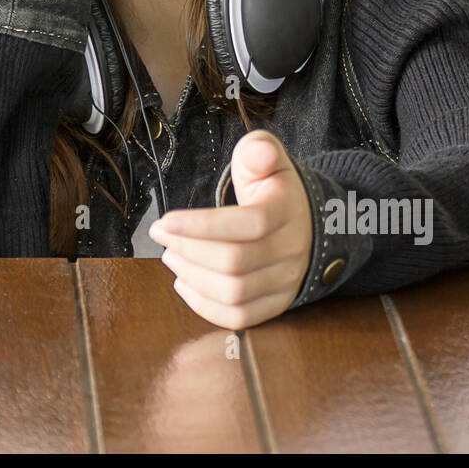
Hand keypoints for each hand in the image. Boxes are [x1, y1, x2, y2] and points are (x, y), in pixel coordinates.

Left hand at [148, 129, 312, 328]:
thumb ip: (259, 150)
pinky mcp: (277, 304)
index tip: (164, 221)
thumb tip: (260, 151)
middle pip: (235, 262)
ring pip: (235, 293)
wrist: (307, 224)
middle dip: (188, 249)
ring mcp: (287, 281)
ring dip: (193, 277)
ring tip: (171, 256)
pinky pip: (240, 317)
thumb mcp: (268, 159)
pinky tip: (184, 284)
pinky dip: (205, 306)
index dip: (202, 225)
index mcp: (287, 210)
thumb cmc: (274, 189)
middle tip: (161, 235)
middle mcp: (291, 250)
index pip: (248, 223)